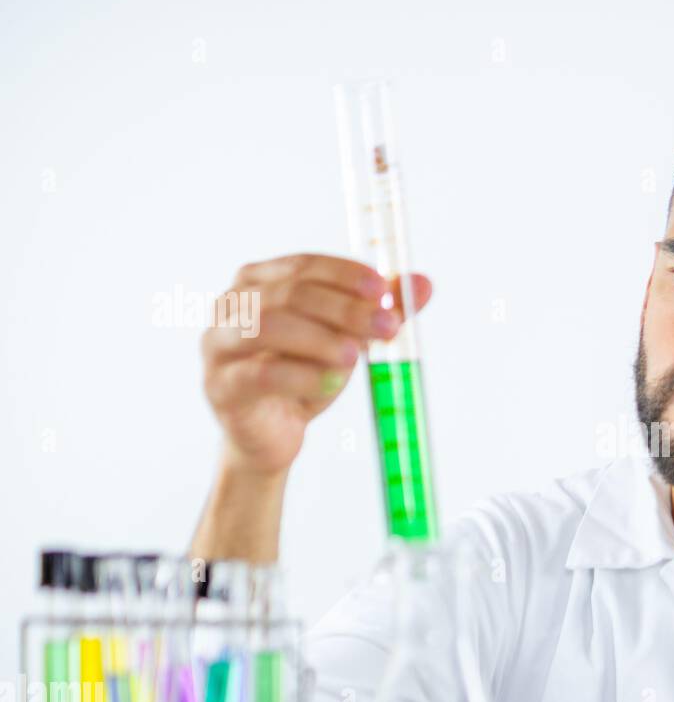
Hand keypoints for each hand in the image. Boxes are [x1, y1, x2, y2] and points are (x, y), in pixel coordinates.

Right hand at [201, 253, 432, 475]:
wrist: (272, 436)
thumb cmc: (305, 377)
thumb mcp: (346, 340)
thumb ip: (379, 312)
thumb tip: (425, 284)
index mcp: (259, 282)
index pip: (303, 266)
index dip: (344, 274)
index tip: (382, 290)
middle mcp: (232, 305)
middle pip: (290, 294)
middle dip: (344, 309)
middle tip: (387, 326)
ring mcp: (219, 343)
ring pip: (268, 327)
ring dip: (321, 338)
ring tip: (357, 356)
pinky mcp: (220, 385)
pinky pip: (260, 374)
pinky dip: (301, 376)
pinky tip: (331, 383)